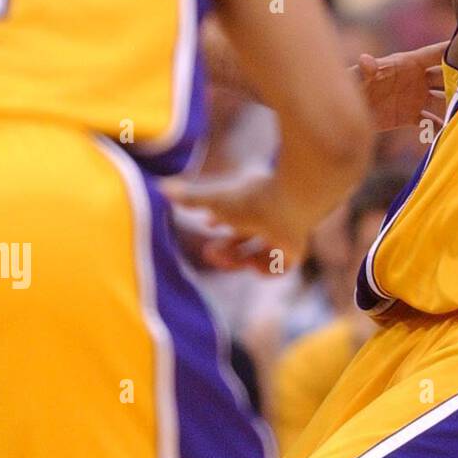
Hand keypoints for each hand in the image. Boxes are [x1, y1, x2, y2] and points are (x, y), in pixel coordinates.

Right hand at [160, 171, 313, 273]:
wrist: (290, 203)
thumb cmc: (251, 199)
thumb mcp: (215, 201)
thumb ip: (190, 198)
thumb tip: (161, 187)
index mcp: (253, 201)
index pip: (235, 213)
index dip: (220, 221)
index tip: (207, 224)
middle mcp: (270, 216)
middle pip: (245, 238)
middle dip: (224, 248)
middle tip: (208, 253)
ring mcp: (284, 232)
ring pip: (260, 253)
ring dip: (239, 259)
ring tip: (230, 258)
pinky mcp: (296, 249)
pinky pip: (280, 268)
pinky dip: (263, 269)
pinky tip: (254, 262)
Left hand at [352, 42, 447, 131]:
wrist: (341, 114)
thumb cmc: (349, 87)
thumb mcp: (357, 78)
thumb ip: (364, 70)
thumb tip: (365, 60)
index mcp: (407, 63)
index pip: (435, 54)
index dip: (454, 50)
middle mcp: (415, 78)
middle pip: (445, 76)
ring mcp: (415, 97)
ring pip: (443, 99)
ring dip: (456, 103)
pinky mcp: (410, 115)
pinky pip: (431, 120)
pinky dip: (441, 126)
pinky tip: (452, 133)